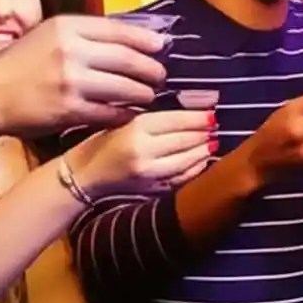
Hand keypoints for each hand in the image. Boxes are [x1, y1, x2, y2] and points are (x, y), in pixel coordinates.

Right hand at [0, 15, 167, 135]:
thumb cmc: (20, 65)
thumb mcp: (48, 35)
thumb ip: (84, 33)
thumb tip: (129, 36)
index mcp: (66, 26)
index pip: (120, 30)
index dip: (147, 40)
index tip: (162, 46)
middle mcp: (70, 50)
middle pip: (129, 59)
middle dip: (152, 70)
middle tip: (160, 76)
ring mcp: (70, 82)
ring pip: (126, 88)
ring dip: (144, 94)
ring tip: (148, 95)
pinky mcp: (69, 111)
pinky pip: (111, 112)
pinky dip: (125, 114)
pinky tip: (128, 114)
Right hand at [69, 110, 214, 198]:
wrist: (85, 175)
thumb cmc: (104, 143)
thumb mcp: (125, 121)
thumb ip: (154, 119)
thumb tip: (191, 115)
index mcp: (136, 128)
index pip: (176, 120)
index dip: (198, 117)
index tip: (212, 113)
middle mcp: (144, 150)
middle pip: (184, 140)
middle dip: (204, 133)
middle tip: (216, 127)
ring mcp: (149, 173)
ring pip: (187, 160)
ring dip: (203, 151)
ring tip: (213, 142)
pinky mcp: (152, 189)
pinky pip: (181, 178)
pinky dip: (195, 168)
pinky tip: (203, 160)